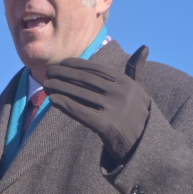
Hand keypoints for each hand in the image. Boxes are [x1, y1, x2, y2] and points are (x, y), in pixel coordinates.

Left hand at [43, 44, 152, 162]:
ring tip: (46, 85)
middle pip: (86, 80)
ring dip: (60, 88)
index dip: (77, 65)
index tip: (62, 63)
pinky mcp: (107, 127)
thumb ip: (136, 70)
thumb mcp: (140, 90)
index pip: (96, 69)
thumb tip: (144, 47)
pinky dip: (66, 105)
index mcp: (126, 82)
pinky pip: (82, 113)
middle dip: (64, 74)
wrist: (146, 146)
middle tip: (48, 72)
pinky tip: (53, 100)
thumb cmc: (139, 115)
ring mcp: (114, 110)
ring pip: (81, 95)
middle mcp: (120, 93)